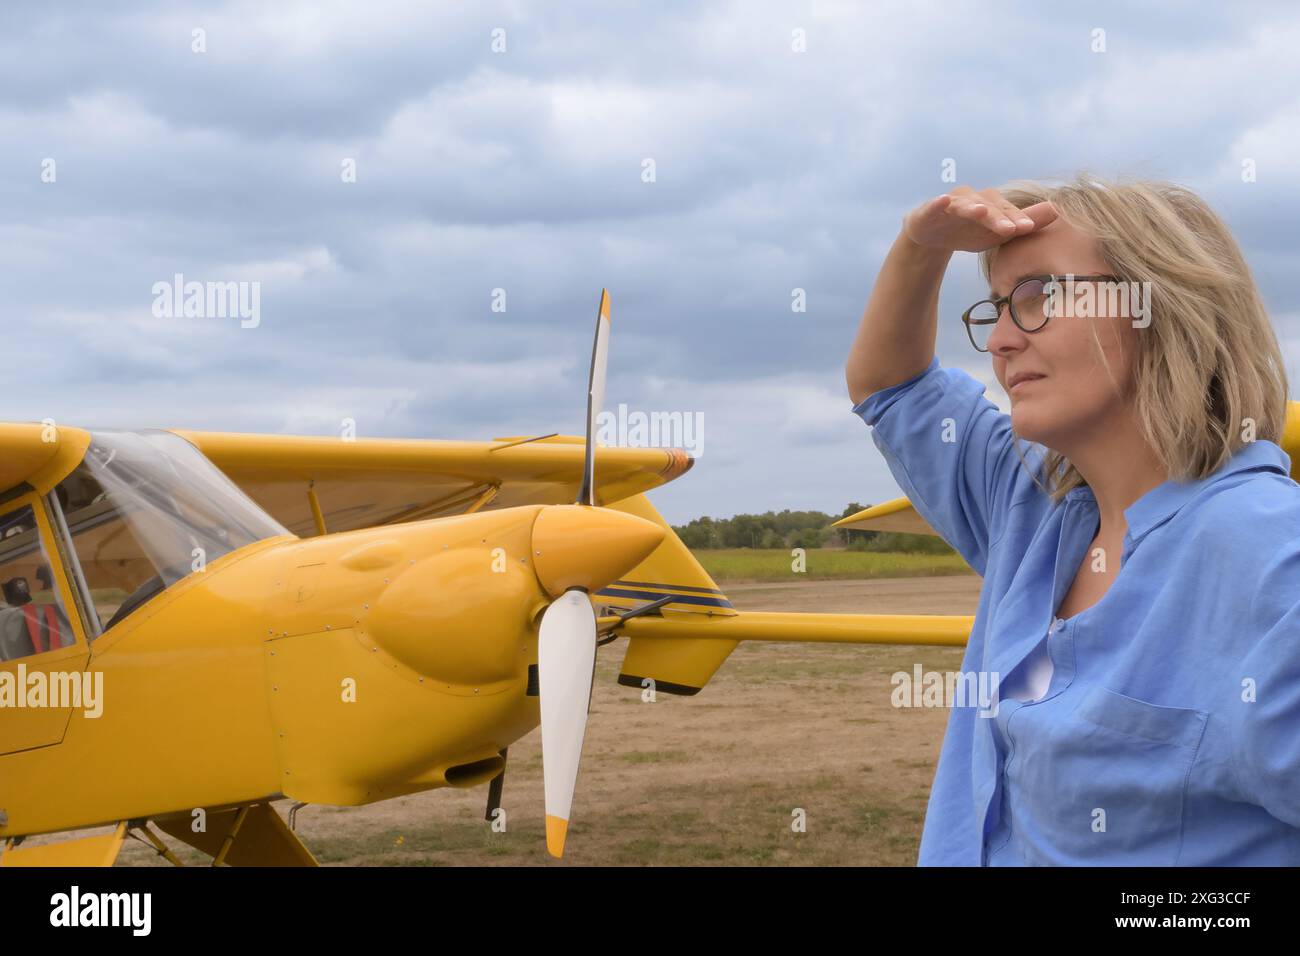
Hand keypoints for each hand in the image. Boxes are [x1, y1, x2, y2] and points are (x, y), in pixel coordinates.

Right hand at [903, 186, 1057, 252]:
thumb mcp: (997, 232)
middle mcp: (971, 198)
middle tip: (1009, 229)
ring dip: (971, 207)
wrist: (931, 236)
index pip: (1005, 211)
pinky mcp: (927, 211)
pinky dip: (937, 203)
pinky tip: (943, 201)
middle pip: (987, 206)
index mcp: (989, 203)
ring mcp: (949, 203)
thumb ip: (1025, 221)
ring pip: (963, 205)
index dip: (1015, 218)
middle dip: (998, 217)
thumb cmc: (968, 232)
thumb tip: (1058, 209)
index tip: (1027, 228)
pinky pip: (933, 205)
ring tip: (980, 212)